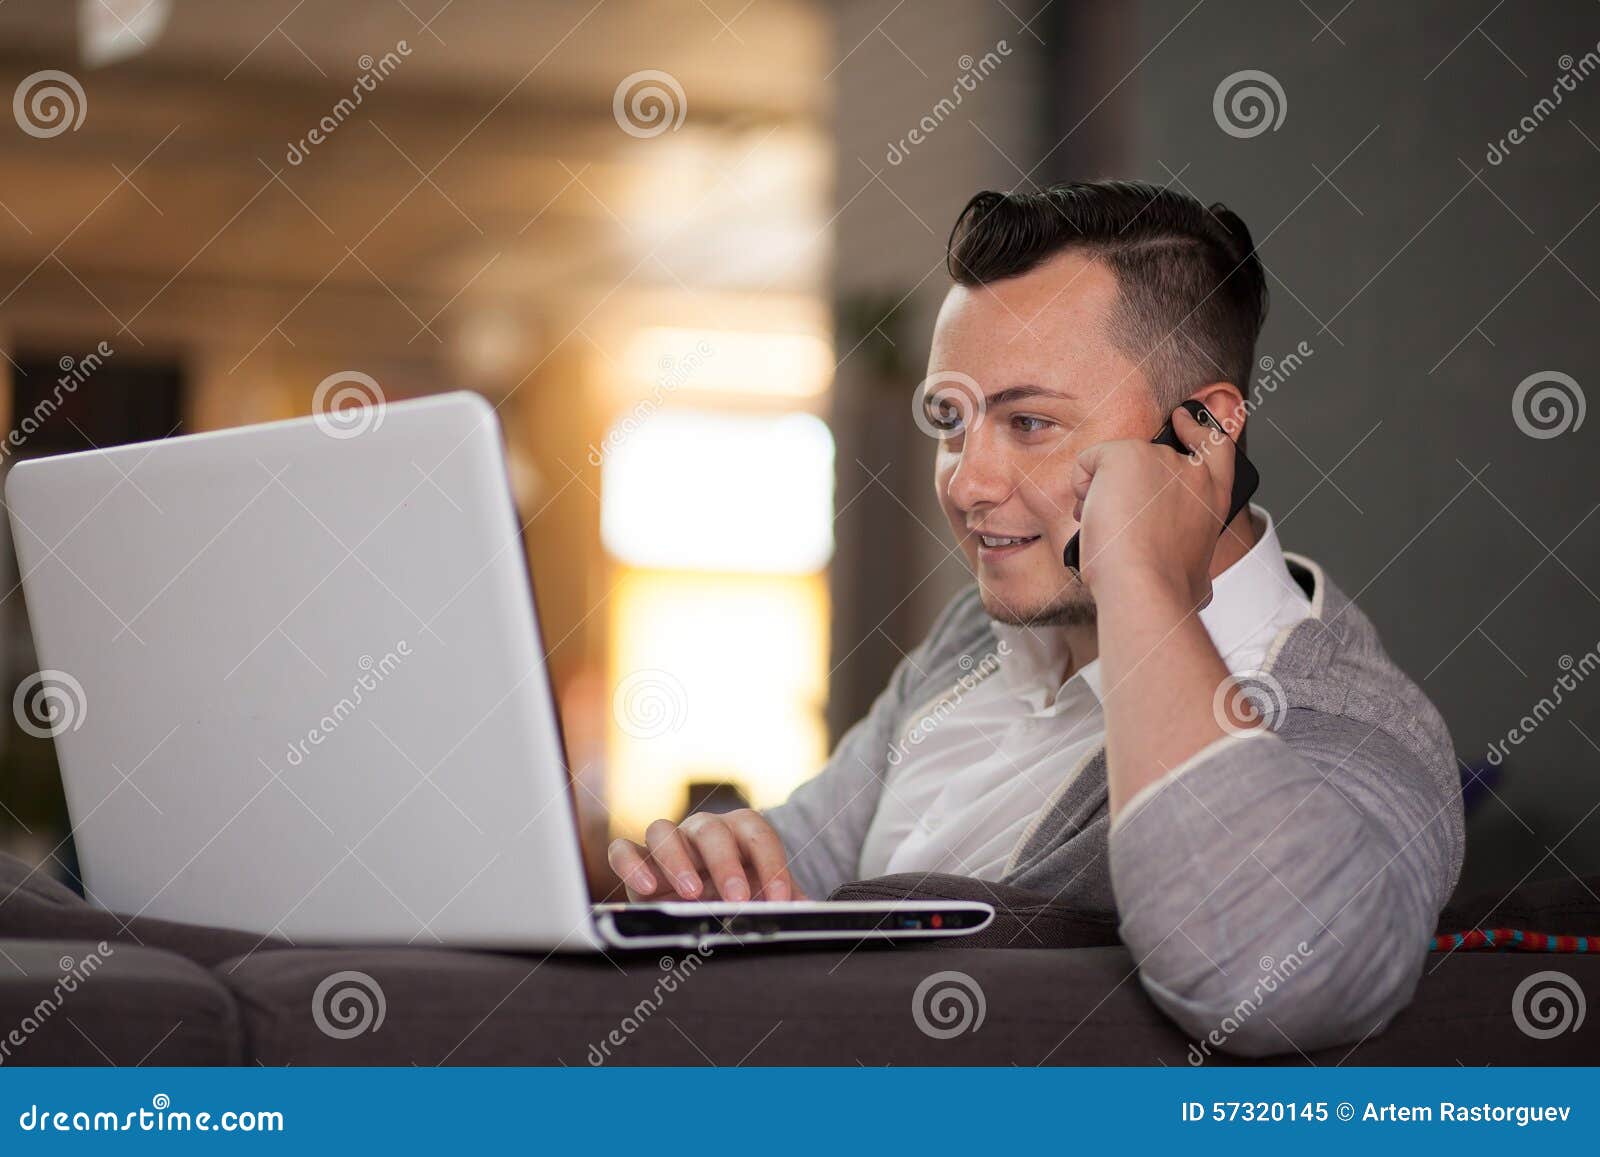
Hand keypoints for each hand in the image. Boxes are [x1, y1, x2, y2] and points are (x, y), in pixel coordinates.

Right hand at [607, 809, 805, 902]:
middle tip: (737, 899)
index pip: (757, 835)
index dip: (771, 865)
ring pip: (662, 830)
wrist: (699, 901)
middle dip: (726, 864)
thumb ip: (784, 898)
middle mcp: (701, 831)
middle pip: (711, 829)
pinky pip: (623, 850)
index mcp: (738, 833)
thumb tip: (811, 910)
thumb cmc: (734, 893)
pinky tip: (645, 888)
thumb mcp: (762, 897)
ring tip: (692, 893)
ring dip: (677, 860)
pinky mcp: (636, 862)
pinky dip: (631, 864)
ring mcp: (667, 843)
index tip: (779, 900)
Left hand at [1067, 405, 1235, 605]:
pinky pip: (1089, 460)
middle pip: (1148, 458)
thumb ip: (1186, 542)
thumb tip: (1185, 570)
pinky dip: (1081, 485)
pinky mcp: (1127, 455)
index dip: (1197, 430)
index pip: (1215, 446)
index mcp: (1214, 497)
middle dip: (1125, 482)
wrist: (1146, 586)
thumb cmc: (1162, 585)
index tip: (1183, 420)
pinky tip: (1091, 513)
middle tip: (1115, 512)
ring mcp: (1161, 459)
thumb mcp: (1192, 564)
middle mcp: (1192, 472)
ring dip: (1103, 493)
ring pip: (1115, 464)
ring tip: (1109, 527)